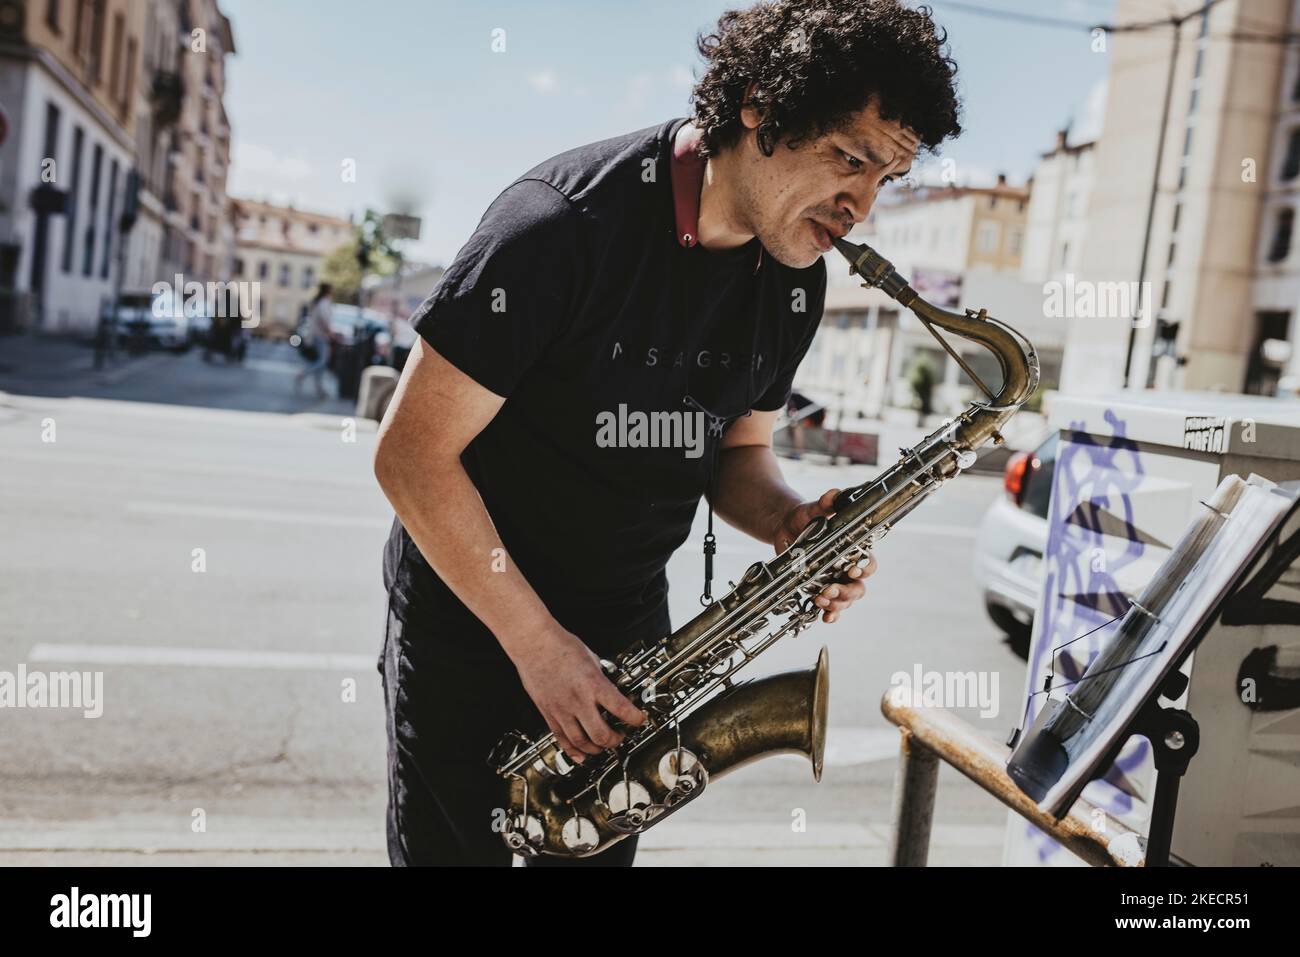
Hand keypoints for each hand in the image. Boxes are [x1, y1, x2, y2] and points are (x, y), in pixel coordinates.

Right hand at [513, 625, 646, 764]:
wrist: (533, 644)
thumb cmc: (559, 645)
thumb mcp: (592, 658)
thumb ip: (601, 676)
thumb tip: (609, 684)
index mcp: (593, 684)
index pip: (621, 709)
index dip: (635, 719)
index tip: (639, 721)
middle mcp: (578, 701)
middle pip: (601, 735)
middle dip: (615, 740)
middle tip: (620, 736)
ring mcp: (562, 709)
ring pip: (581, 742)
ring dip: (595, 749)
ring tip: (602, 747)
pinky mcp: (548, 713)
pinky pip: (561, 738)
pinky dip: (572, 751)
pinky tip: (580, 755)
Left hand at [772, 487, 878, 623]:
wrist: (785, 528)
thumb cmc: (803, 517)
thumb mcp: (811, 509)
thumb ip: (824, 504)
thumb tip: (833, 494)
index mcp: (851, 549)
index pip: (868, 563)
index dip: (864, 569)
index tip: (851, 570)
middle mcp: (846, 567)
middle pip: (859, 587)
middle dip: (846, 592)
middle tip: (828, 590)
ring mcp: (834, 580)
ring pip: (846, 600)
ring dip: (836, 604)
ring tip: (820, 600)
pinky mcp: (821, 589)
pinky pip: (832, 607)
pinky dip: (831, 615)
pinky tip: (824, 617)